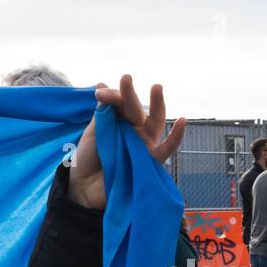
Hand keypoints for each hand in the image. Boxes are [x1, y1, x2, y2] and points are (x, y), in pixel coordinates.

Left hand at [68, 76, 186, 209]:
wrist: (84, 188)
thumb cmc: (88, 160)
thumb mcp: (91, 134)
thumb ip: (101, 115)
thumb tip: (104, 87)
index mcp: (119, 121)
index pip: (120, 103)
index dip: (113, 96)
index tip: (99, 92)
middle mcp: (134, 130)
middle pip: (136, 109)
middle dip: (129, 94)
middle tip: (125, 78)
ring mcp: (143, 144)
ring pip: (155, 122)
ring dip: (158, 104)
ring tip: (156, 87)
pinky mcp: (149, 160)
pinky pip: (166, 148)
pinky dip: (176, 137)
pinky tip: (183, 121)